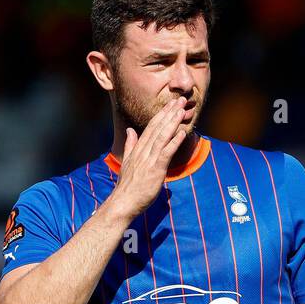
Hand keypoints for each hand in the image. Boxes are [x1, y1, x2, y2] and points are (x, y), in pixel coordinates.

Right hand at [107, 96, 188, 218]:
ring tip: (182, 110)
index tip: (170, 104)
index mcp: (138, 150)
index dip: (161, 114)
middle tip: (181, 100)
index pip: (151, 128)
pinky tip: (182, 133)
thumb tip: (129, 130)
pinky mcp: (155, 170)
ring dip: (173, 122)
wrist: (122, 203)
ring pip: (162, 137)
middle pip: (157, 128)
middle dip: (169, 113)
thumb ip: (130, 145)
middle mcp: (143, 152)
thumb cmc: (127, 187)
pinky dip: (174, 142)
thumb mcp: (127, 162)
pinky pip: (166, 153)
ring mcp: (148, 160)